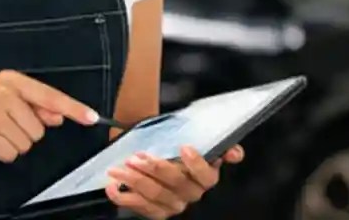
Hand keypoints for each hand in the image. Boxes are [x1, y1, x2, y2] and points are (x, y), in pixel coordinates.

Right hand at [0, 70, 98, 169]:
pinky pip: (11, 152)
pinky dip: (1, 154)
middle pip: (40, 126)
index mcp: (10, 80)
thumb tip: (58, 115)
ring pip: (28, 141)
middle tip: (0, 129)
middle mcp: (2, 89)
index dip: (73, 109)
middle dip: (24, 135)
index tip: (92, 117)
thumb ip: (35, 110)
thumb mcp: (7, 110)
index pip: (51, 95)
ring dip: (12, 145)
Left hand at [105, 144, 244, 218]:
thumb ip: (215, 143)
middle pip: (176, 184)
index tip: (184, 147)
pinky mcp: (156, 212)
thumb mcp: (194, 137)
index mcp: (205, 176)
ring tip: (120, 168)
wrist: (157, 153)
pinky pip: (140, 208)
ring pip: (156, 196)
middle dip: (156, 170)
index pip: (207, 176)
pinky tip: (113, 186)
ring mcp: (173, 204)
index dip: (196, 164)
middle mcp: (192, 193)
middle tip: (137, 157)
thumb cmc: (176, 145)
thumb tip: (235, 154)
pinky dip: (124, 197)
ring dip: (136, 182)